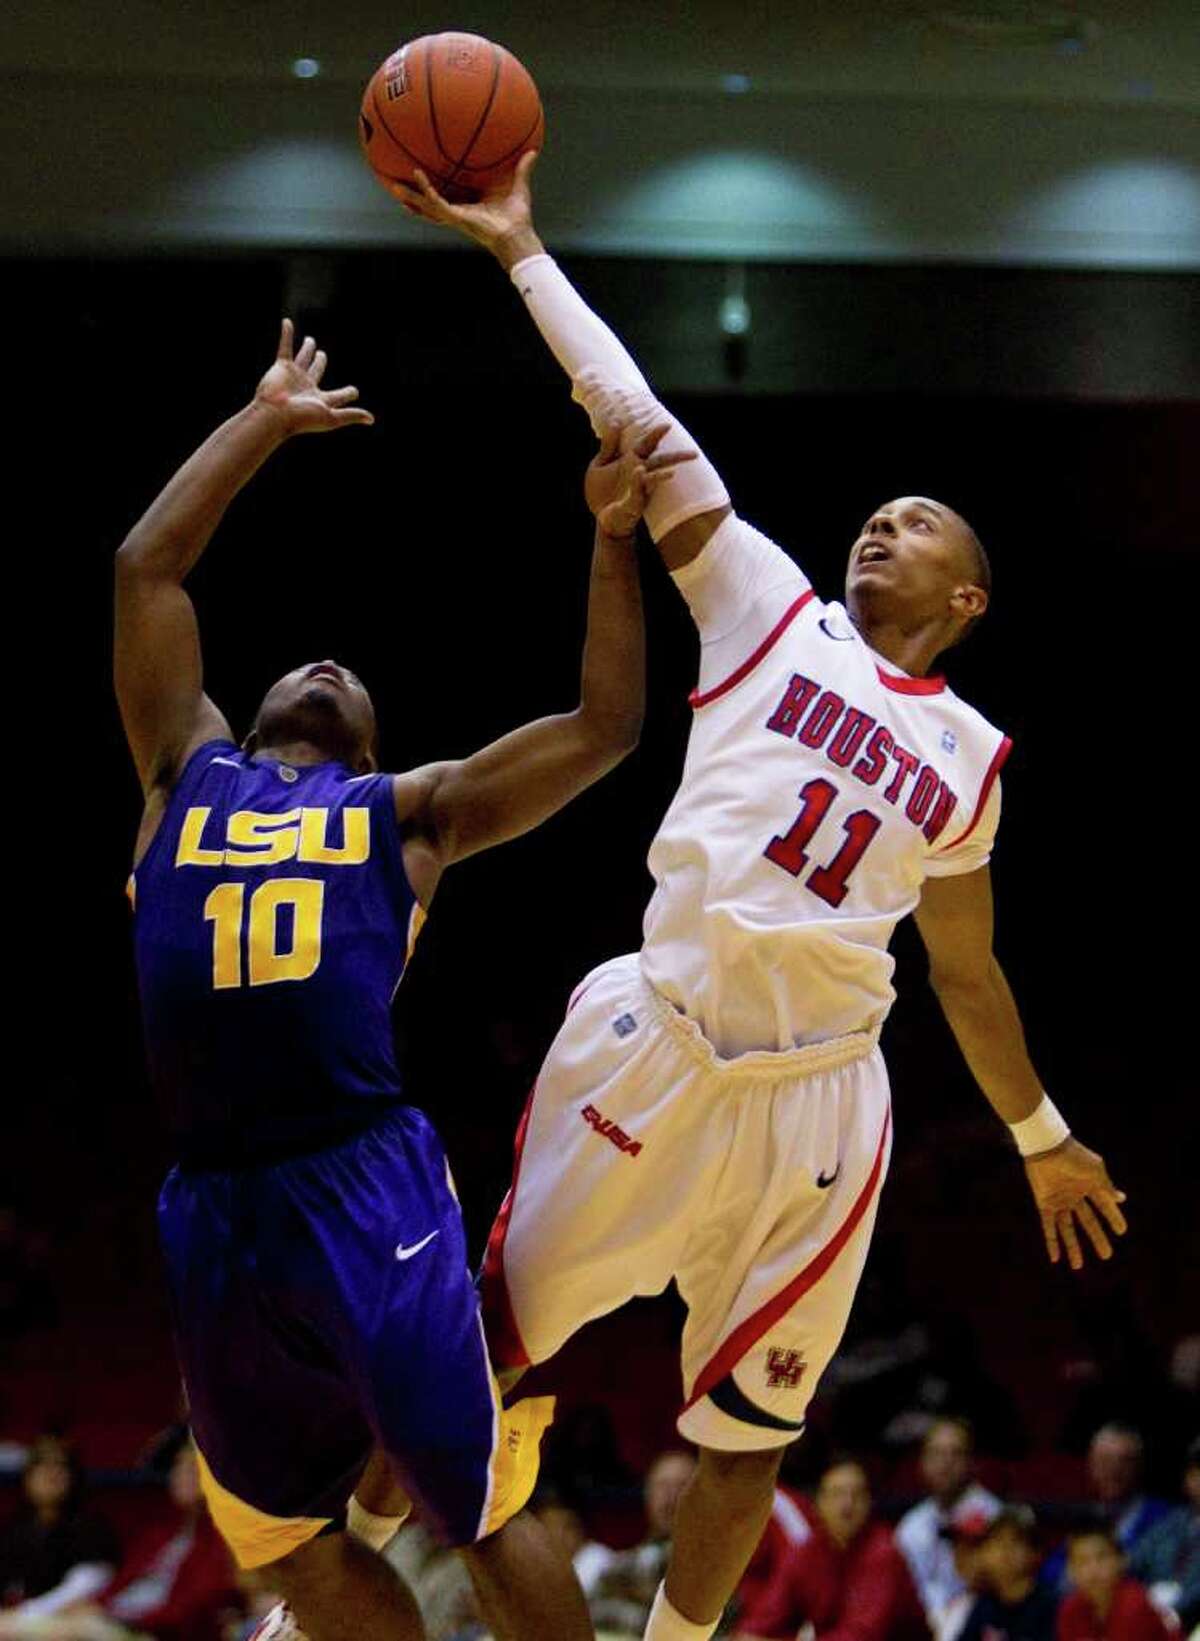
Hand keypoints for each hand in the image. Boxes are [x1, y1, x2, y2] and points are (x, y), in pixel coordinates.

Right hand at [253, 319, 373, 435]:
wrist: (275, 414)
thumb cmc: (303, 418)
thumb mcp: (332, 417)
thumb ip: (351, 415)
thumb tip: (371, 420)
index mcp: (320, 400)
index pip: (338, 395)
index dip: (348, 393)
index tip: (354, 392)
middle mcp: (307, 387)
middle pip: (316, 371)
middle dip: (320, 362)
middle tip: (322, 355)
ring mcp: (294, 376)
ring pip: (303, 358)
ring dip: (307, 349)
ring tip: (310, 341)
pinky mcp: (282, 367)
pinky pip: (284, 346)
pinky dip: (286, 334)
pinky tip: (286, 322)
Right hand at [389, 152, 539, 261]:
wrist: (517, 235)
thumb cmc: (517, 217)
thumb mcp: (518, 186)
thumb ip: (522, 169)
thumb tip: (533, 151)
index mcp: (467, 206)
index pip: (446, 198)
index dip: (432, 190)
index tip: (422, 177)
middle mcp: (457, 211)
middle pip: (428, 203)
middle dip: (412, 195)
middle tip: (395, 183)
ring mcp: (454, 215)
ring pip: (425, 205)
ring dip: (409, 196)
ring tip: (391, 185)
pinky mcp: (456, 217)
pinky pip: (436, 201)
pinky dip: (425, 189)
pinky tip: (416, 175)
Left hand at [586, 422, 695, 539]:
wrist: (602, 518)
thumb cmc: (602, 492)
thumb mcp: (599, 465)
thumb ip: (608, 446)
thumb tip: (616, 421)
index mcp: (632, 462)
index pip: (647, 445)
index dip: (656, 435)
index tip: (668, 425)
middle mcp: (640, 474)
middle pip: (660, 463)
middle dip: (676, 458)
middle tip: (694, 454)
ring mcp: (638, 490)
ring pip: (652, 481)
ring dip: (661, 477)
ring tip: (672, 473)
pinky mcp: (632, 504)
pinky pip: (636, 494)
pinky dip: (638, 483)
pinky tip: (640, 473)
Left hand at [1024, 1136, 1127, 1270]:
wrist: (1047, 1147)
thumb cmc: (1074, 1156)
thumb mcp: (1095, 1170)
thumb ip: (1106, 1187)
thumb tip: (1121, 1199)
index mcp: (1089, 1186)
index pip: (1104, 1206)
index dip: (1113, 1218)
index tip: (1122, 1231)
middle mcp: (1075, 1196)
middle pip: (1088, 1222)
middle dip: (1097, 1238)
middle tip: (1107, 1255)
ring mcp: (1060, 1200)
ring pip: (1068, 1229)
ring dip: (1073, 1247)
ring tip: (1079, 1266)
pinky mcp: (1044, 1203)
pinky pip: (1048, 1226)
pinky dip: (1051, 1242)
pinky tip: (1056, 1258)